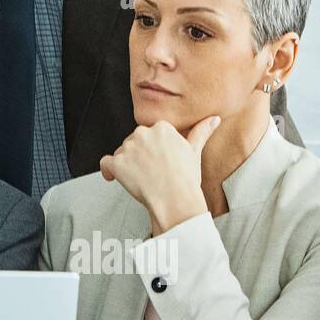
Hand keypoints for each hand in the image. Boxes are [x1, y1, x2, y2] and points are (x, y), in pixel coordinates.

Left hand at [99, 116, 219, 232]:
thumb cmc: (186, 179)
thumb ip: (201, 132)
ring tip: (143, 179)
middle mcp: (143, 133)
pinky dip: (108, 171)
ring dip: (126, 165)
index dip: (153, 150)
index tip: (160, 162)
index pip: (149, 134)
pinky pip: (106, 163)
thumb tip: (214, 118)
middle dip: (139, 156)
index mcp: (161, 127)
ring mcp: (128, 148)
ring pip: (121, 153)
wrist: (175, 200)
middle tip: (152, 173)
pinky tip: (115, 178)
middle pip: (133, 142)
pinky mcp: (117, 163)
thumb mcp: (194, 151)